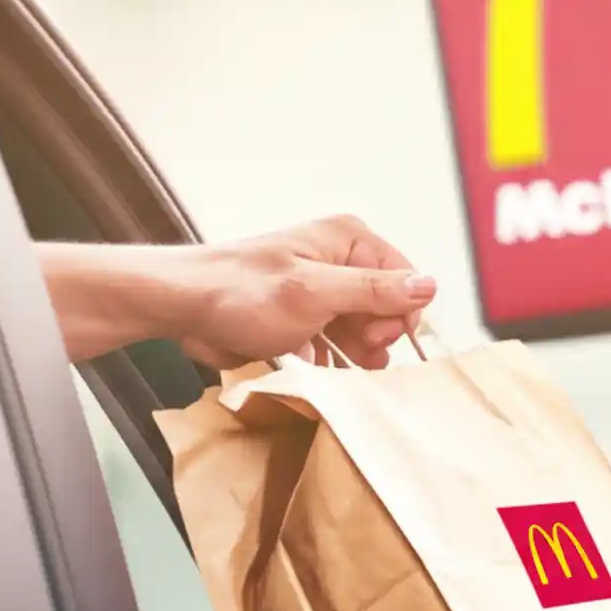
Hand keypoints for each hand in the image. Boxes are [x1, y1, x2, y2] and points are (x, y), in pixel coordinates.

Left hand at [178, 215, 434, 369]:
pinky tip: (321, 370)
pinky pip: (337, 343)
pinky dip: (334, 360)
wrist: (182, 308)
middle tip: (356, 354)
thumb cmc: (240, 292)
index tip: (379, 339)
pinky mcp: (305, 317)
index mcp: (348, 239)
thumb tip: (428, 286)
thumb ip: (374, 291)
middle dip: (376, 335)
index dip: (400, 313)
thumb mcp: (315, 293)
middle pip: (386, 306)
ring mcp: (322, 290)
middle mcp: (340, 261)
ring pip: (363, 329)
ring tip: (341, 368)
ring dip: (357, 353)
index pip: (404, 278)